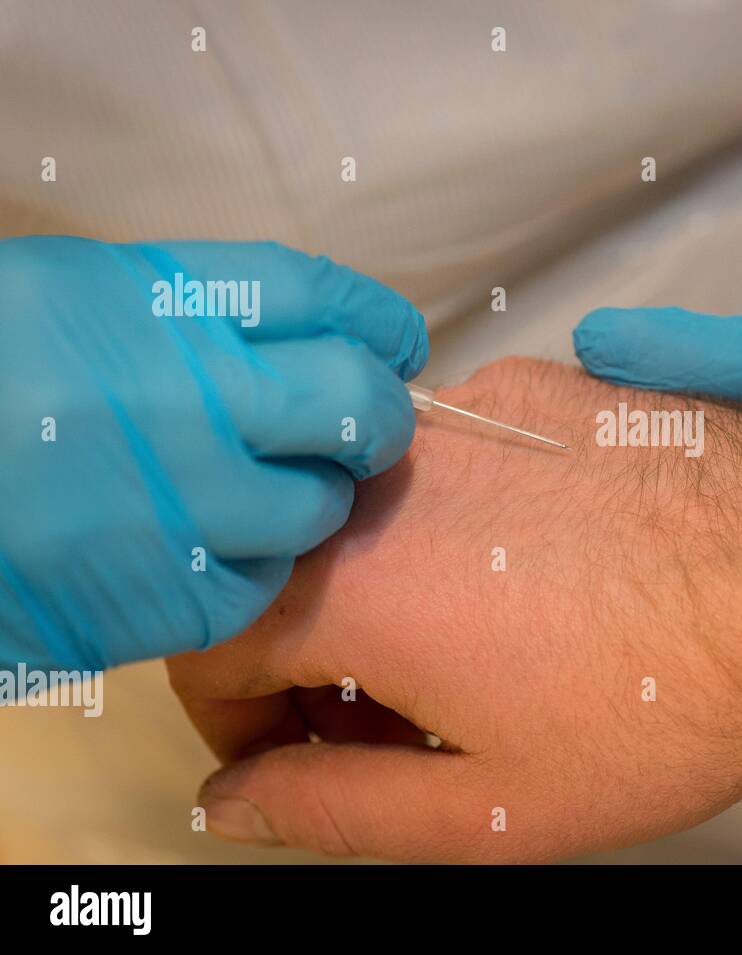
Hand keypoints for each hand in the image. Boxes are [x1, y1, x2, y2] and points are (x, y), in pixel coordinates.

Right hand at [0, 237, 427, 668]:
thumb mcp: (80, 298)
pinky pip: (257, 586)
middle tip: (359, 425)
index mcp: (158, 308)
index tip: (393, 345)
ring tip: (251, 492)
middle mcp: (190, 403)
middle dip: (374, 416)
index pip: (325, 303)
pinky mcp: (169, 603)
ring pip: (317, 511)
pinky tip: (197, 549)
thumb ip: (203, 312)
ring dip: (307, 500)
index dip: (376, 325)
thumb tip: (326, 335)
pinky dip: (246, 569)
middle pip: (357, 405)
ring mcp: (186, 511)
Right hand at [167, 360, 741, 861]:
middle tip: (397, 724)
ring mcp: (471, 412)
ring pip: (367, 512)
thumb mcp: (490, 805)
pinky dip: (454, 524)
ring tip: (481, 655)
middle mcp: (398, 472)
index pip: (215, 639)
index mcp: (360, 578)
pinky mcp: (534, 386)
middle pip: (291, 571)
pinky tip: (535, 579)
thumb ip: (334, 811)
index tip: (288, 750)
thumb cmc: (679, 698)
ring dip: (388, 588)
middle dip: (318, 661)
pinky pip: (448, 461)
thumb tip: (244, 800)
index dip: (236, 717)